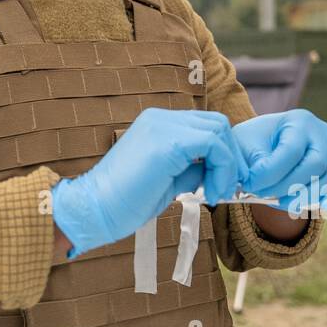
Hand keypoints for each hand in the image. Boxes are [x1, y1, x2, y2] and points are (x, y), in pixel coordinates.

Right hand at [51, 108, 246, 257]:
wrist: (95, 209)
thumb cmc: (125, 201)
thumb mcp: (167, 179)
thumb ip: (191, 167)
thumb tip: (217, 171)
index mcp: (158, 124)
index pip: (205, 126)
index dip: (223, 155)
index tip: (223, 184)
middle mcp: (160, 117)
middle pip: (216, 123)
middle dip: (231, 157)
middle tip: (226, 189)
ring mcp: (162, 125)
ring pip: (218, 130)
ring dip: (228, 165)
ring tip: (217, 194)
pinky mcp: (167, 142)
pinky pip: (212, 144)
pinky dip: (222, 168)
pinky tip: (212, 193)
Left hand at [232, 109, 326, 215]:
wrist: (266, 147)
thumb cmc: (254, 146)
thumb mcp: (245, 148)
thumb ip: (254, 164)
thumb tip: (259, 182)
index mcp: (297, 120)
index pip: (291, 150)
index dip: (272, 173)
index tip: (251, 185)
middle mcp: (322, 130)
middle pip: (316, 163)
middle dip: (289, 186)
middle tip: (265, 196)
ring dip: (310, 196)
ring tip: (285, 204)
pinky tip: (324, 207)